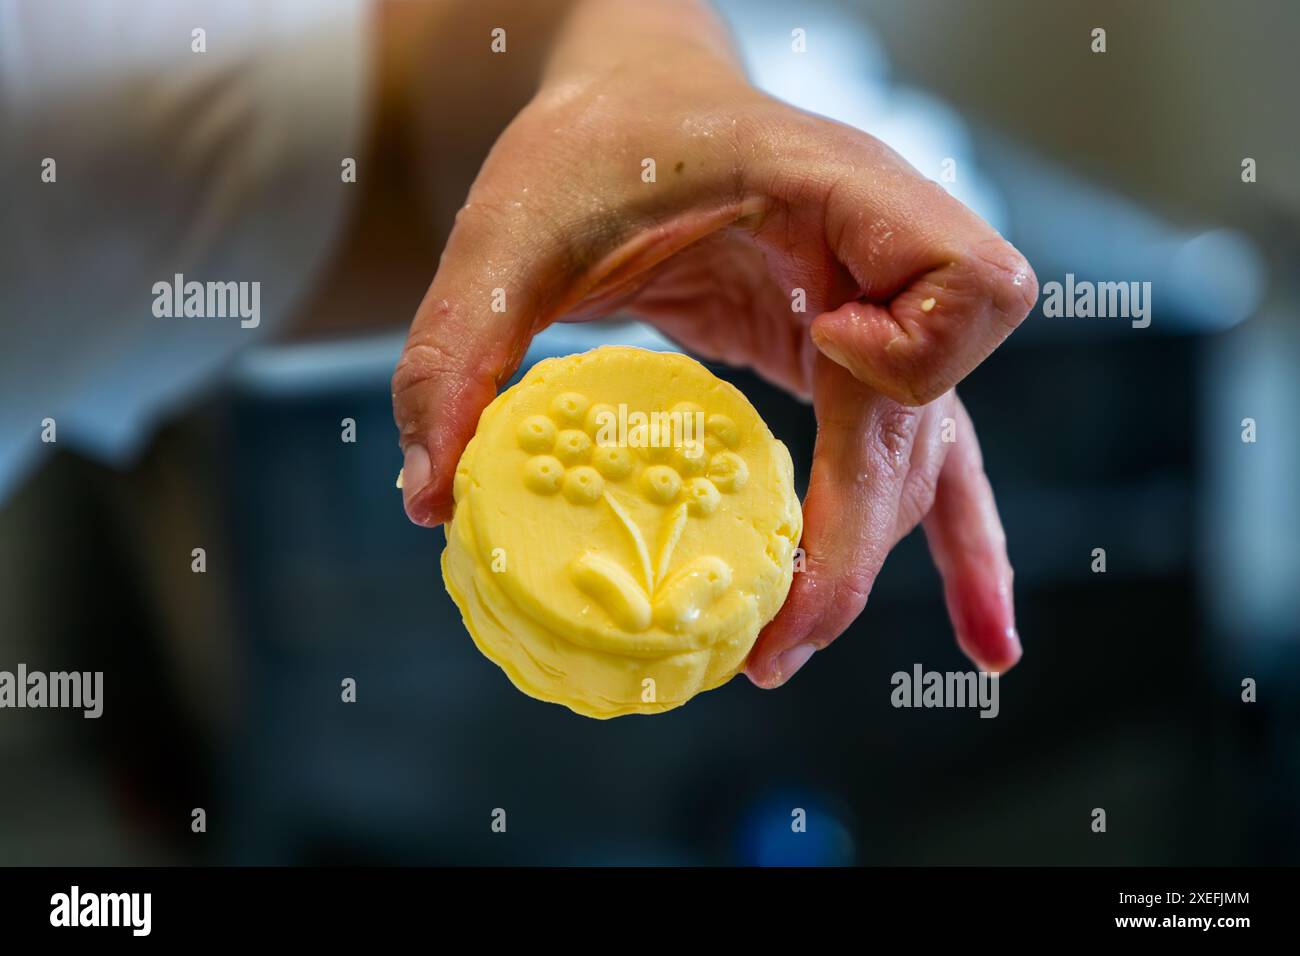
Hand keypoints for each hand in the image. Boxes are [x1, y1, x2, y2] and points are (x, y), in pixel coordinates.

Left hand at [391, 0, 1035, 683]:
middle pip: (928, 415)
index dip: (905, 350)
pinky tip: (978, 631)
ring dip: (902, 557)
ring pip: (928, 453)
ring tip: (927, 654)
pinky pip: (923, 457)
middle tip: (769, 639)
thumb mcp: (514, 225)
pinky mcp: (848, 361)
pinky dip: (951, 543)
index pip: (961, 281)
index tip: (815, 356)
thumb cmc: (594, 140)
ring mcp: (875, 314)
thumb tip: (430, 495)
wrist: (634, 99)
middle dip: (855, 536)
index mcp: (839, 194)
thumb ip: (461, 343)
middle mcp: (883, 258)